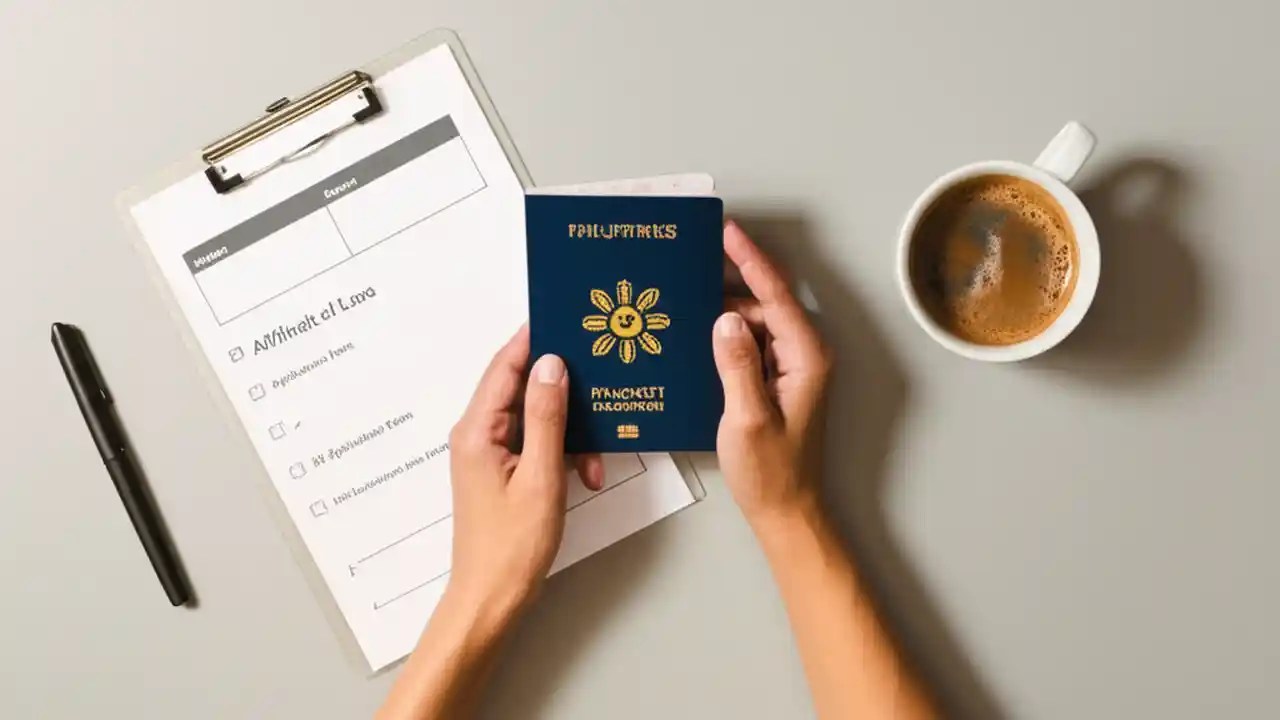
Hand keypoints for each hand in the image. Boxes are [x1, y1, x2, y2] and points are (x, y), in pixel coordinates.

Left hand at [445, 328, 594, 626]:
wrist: (491, 597)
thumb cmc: (512, 545)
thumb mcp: (541, 477)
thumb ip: (548, 417)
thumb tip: (553, 364)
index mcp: (477, 430)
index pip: (505, 366)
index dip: (533, 338)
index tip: (565, 316)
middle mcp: (477, 434)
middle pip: (522, 388)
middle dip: (563, 391)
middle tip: (599, 381)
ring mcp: (488, 452)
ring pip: (535, 418)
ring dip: (569, 432)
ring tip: (594, 459)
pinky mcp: (501, 469)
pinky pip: (535, 443)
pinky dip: (562, 453)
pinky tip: (584, 475)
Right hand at [713, 222, 832, 529]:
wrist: (786, 511)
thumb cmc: (771, 472)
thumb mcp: (747, 418)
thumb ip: (737, 365)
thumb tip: (725, 319)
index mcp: (805, 358)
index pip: (776, 294)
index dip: (749, 259)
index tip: (726, 230)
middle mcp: (803, 356)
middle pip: (764, 302)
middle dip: (730, 279)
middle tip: (691, 258)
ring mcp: (789, 368)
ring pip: (754, 322)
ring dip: (722, 310)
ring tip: (683, 295)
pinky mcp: (774, 381)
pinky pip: (748, 344)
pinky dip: (724, 335)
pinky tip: (695, 333)